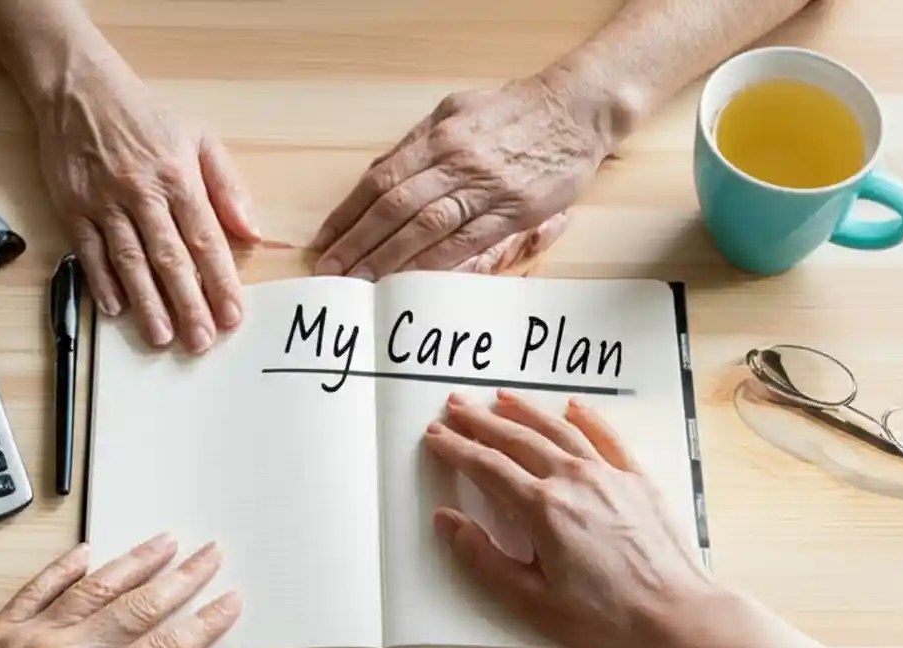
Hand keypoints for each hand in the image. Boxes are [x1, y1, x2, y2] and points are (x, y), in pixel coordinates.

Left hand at [0, 535, 239, 647]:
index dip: (204, 624)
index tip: (228, 602)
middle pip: (141, 607)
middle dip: (183, 578)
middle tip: (211, 553)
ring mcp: (34, 635)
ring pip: (97, 586)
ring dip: (135, 561)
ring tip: (164, 541)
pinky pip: (37, 589)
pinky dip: (63, 567)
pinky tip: (83, 552)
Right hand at [36, 45, 260, 351]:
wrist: (80, 89)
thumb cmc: (144, 116)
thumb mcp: (200, 138)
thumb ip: (228, 188)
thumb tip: (252, 232)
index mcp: (178, 178)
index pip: (205, 239)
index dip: (220, 281)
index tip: (232, 316)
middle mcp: (142, 193)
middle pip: (169, 258)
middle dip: (188, 304)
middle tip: (201, 341)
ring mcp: (104, 203)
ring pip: (129, 261)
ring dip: (147, 303)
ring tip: (162, 337)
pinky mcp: (73, 208)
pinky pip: (89, 252)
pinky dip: (101, 283)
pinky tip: (116, 310)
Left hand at [311, 74, 606, 277]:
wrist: (577, 110)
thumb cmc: (513, 111)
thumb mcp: (455, 111)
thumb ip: (416, 144)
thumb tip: (377, 174)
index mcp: (439, 136)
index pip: (380, 180)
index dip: (348, 213)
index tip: (325, 240)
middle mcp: (457, 162)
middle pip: (395, 207)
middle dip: (358, 243)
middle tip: (331, 271)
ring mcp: (486, 188)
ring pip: (425, 228)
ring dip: (387, 259)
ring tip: (360, 282)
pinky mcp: (514, 212)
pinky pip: (467, 242)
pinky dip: (435, 263)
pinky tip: (411, 280)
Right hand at [423, 390, 713, 647]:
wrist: (676, 615)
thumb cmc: (607, 617)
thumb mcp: (532, 600)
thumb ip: (483, 557)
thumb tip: (449, 521)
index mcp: (543, 509)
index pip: (487, 467)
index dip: (457, 448)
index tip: (437, 435)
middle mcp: (574, 480)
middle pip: (517, 438)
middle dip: (482, 420)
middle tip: (458, 406)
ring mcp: (608, 475)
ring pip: (558, 429)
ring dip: (525, 410)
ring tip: (501, 397)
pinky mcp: (637, 479)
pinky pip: (607, 436)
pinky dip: (587, 416)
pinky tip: (573, 405)